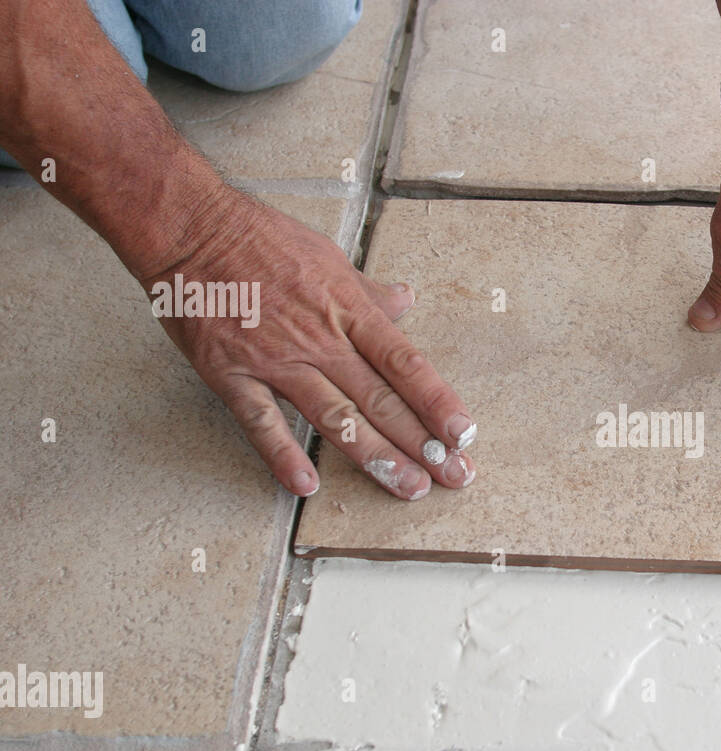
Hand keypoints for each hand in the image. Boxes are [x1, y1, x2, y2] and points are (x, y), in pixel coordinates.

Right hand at [143, 189, 476, 498]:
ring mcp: (276, 360)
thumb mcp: (328, 256)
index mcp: (348, 310)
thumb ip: (366, 291)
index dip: (437, 401)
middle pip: (381, 399)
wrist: (189, 226)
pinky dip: (283, 455)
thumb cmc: (259, 237)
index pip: (405, 363)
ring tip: (409, 488)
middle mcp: (320, 339)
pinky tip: (306, 486)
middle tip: (454, 477)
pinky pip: (262, 422)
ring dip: (376, 457)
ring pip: (335, 418)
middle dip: (423, 443)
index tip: (464, 433)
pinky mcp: (231, 374)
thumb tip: (405, 300)